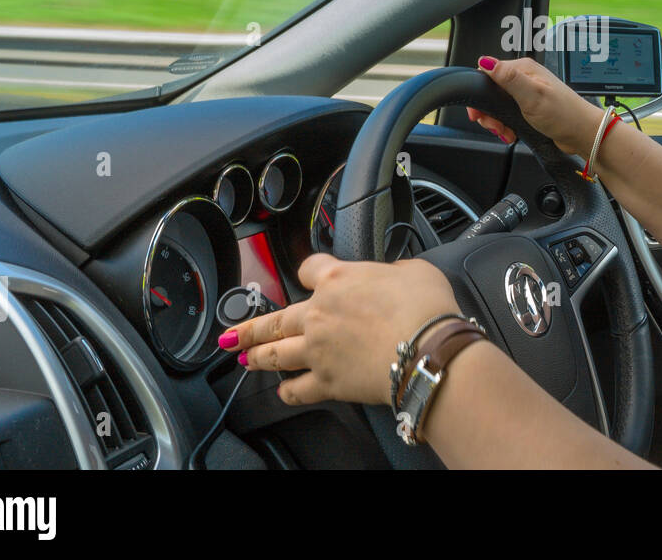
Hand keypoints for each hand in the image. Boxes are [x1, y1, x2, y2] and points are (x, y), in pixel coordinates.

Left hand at [221, 253, 460, 406]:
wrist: (428, 350)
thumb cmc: (425, 308)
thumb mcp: (414, 270)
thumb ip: (393, 270)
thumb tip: (390, 276)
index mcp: (338, 280)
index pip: (309, 269)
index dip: (307, 272)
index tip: (306, 276)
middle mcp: (319, 313)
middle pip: (276, 318)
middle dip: (251, 327)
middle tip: (233, 333)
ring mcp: (318, 350)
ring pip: (275, 353)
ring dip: (256, 355)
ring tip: (243, 358)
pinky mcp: (327, 382)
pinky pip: (298, 389)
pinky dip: (287, 391)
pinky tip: (282, 392)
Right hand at [467, 55, 600, 155]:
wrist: (583, 133)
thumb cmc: (564, 114)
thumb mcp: (532, 95)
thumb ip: (508, 78)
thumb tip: (485, 61)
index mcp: (523, 69)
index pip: (487, 73)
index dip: (479, 94)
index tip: (480, 112)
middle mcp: (524, 78)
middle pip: (490, 92)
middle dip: (488, 112)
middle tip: (495, 126)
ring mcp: (527, 93)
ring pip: (498, 105)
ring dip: (497, 122)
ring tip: (505, 131)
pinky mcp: (529, 107)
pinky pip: (507, 114)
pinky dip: (505, 125)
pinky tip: (511, 133)